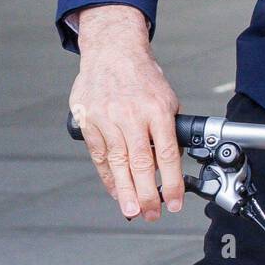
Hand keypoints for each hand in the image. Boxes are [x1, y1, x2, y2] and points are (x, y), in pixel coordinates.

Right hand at [69, 5, 183, 221]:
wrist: (113, 51)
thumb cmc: (142, 76)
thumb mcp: (167, 97)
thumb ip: (168, 128)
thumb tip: (171, 162)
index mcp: (157, 109)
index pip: (167, 154)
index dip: (173, 182)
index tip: (176, 201)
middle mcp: (132, 115)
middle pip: (141, 163)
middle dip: (148, 194)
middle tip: (153, 214)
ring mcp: (108, 119)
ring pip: (117, 163)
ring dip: (125, 191)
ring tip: (132, 211)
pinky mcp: (89, 121)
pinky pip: (99, 155)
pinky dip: (107, 176)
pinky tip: (115, 190)